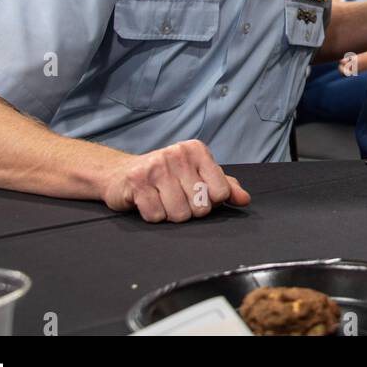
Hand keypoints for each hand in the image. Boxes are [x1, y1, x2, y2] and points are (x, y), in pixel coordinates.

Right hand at [102, 140, 250, 222]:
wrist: (121, 174)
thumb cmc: (167, 176)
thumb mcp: (198, 175)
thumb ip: (225, 186)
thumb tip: (245, 200)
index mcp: (197, 150)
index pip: (221, 192)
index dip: (210, 202)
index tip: (197, 194)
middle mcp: (178, 154)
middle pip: (201, 207)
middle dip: (190, 210)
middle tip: (176, 198)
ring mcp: (156, 167)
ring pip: (179, 214)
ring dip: (171, 214)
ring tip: (162, 200)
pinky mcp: (137, 182)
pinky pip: (156, 216)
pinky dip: (154, 216)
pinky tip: (148, 202)